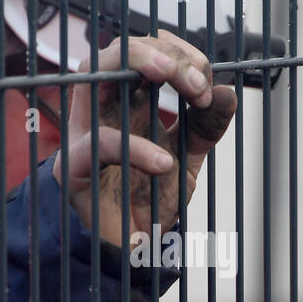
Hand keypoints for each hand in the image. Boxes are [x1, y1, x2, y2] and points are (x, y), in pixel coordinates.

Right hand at [53, 31, 237, 244]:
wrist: (130, 250)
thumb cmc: (147, 198)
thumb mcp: (188, 157)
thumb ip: (205, 125)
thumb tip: (229, 92)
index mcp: (128, 101)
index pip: (146, 51)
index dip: (180, 53)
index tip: (208, 83)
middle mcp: (103, 109)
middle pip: (117, 51)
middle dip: (162, 53)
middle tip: (198, 82)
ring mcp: (83, 134)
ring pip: (92, 75)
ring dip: (137, 66)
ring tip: (182, 85)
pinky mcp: (74, 168)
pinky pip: (97, 145)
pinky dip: (134, 148)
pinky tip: (164, 163)